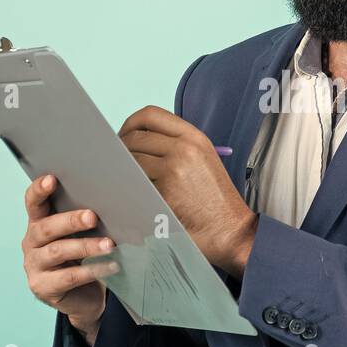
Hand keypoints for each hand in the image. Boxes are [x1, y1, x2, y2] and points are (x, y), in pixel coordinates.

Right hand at [21, 173, 120, 342]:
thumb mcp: (80, 236)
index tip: (52, 179)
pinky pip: (69, 277)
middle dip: (70, 221)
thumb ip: (85, 220)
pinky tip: (110, 266)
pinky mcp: (43, 288)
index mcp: (38, 224)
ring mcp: (34, 266)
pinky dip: (92, 270)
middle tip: (93, 217)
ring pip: (58, 252)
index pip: (33, 203)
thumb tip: (113, 201)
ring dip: (85, 247)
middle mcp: (31, 243)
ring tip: (109, 245)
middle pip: (46, 228)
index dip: (39, 190)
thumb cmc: (82, 257)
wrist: (82, 297)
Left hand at [118, 105, 256, 277]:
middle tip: (116, 163)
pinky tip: (131, 195)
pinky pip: (134, 182)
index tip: (123, 136)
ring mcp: (173, 167)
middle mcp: (184, 147)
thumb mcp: (204, 162)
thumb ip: (176, 147)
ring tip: (124, 181)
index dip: (130, 123)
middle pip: (135, 136)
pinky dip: (128, 187)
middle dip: (120, 149)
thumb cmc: (215, 202)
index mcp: (194, 137)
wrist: (231, 231)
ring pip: (130, 159)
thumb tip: (137, 143)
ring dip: (122, 170)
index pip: (150, 115)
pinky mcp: (164, 190)